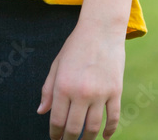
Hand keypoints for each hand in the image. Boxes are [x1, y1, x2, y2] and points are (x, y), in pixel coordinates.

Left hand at [37, 18, 125, 139]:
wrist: (101, 28)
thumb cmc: (76, 45)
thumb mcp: (57, 64)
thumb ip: (48, 89)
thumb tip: (41, 111)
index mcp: (63, 85)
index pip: (57, 121)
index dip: (55, 134)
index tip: (55, 139)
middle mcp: (81, 92)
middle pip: (74, 128)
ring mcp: (100, 93)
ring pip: (93, 128)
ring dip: (88, 139)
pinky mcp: (116, 91)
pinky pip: (113, 118)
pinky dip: (109, 131)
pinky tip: (104, 136)